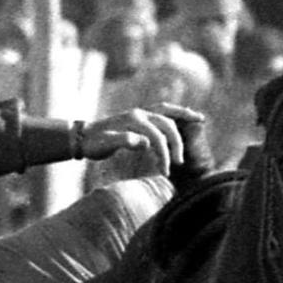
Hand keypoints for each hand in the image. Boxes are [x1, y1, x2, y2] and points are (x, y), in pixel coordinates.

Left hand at [80, 103, 204, 175]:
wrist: (82, 137)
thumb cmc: (94, 143)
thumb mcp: (105, 145)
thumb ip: (124, 141)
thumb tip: (145, 143)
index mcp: (133, 120)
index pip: (157, 136)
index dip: (164, 153)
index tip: (166, 171)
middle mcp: (139, 113)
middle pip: (166, 124)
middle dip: (176, 142)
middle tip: (178, 163)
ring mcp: (140, 112)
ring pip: (167, 111)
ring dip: (183, 115)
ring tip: (200, 119)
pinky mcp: (140, 116)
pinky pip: (162, 111)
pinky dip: (175, 112)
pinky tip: (184, 116)